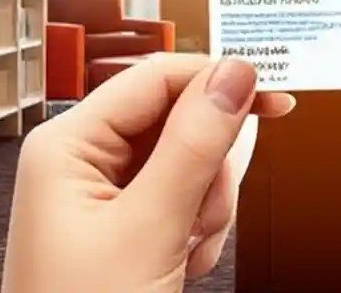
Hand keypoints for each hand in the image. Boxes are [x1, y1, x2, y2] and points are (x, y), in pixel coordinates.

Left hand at [2, 55, 295, 292]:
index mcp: (66, 145)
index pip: (155, 78)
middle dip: (205, 173)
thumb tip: (234, 75)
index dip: (216, 82)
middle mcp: (81, 162)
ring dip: (203, 211)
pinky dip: (196, 233)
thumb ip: (195, 145)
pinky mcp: (126, 227)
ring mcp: (104, 197)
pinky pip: (185, 203)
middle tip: (196, 217)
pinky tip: (177, 266)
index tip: (273, 99)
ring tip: (180, 253)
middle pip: (179, 124)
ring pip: (190, 167)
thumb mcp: (149, 229)